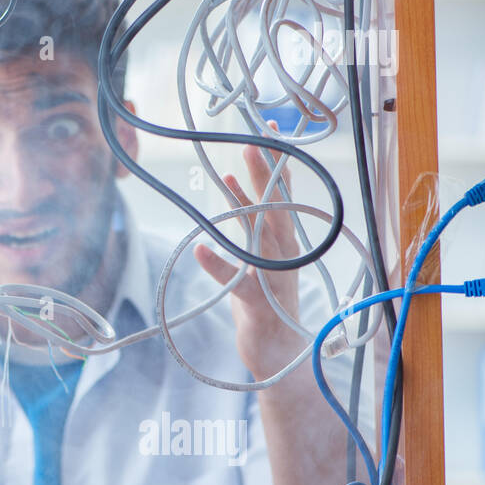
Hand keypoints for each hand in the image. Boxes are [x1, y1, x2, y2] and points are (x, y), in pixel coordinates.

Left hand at [193, 126, 304, 381]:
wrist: (281, 355)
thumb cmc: (267, 302)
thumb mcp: (260, 255)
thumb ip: (251, 221)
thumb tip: (236, 181)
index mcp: (285, 242)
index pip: (282, 196)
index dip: (277, 163)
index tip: (270, 129)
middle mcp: (284, 255)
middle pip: (275, 206)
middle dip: (265, 172)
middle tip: (253, 140)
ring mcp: (272, 277)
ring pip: (259, 235)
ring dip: (245, 205)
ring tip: (230, 176)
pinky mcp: (256, 302)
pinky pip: (235, 280)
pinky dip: (217, 265)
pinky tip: (199, 248)